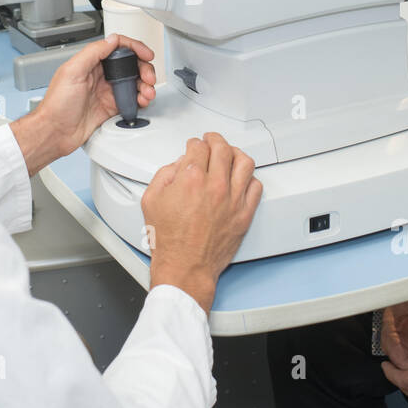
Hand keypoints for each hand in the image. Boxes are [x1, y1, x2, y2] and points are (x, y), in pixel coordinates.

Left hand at [11, 33, 155, 174]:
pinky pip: (131, 99)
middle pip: (130, 64)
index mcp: (90, 63)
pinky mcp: (111, 107)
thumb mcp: (72, 72)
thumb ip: (93, 53)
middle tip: (149, 77)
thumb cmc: (57, 105)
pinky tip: (142, 101)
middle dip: (144, 68)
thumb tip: (112, 40)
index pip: (117, 48)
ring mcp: (106, 91)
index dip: (134, 48)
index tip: (145, 54)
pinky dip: (141, 99)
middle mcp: (99, 75)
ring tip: (148, 92)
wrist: (55, 133)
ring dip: (145, 85)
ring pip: (133, 82)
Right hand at [142, 132, 262, 312]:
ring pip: (244, 162)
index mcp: (191, 179)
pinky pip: (255, 186)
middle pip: (222, 148)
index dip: (194, 143)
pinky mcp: (244, 214)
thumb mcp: (151, 200)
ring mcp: (232, 200)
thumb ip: (164, 175)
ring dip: (236, 153)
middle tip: (211, 140)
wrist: (185, 267)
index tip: (194, 146)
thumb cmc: (169, 240)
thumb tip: (178, 165)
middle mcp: (215, 186)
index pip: (199, 147)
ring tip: (230, 153)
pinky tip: (242, 178)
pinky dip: (249, 178)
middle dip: (215, 140)